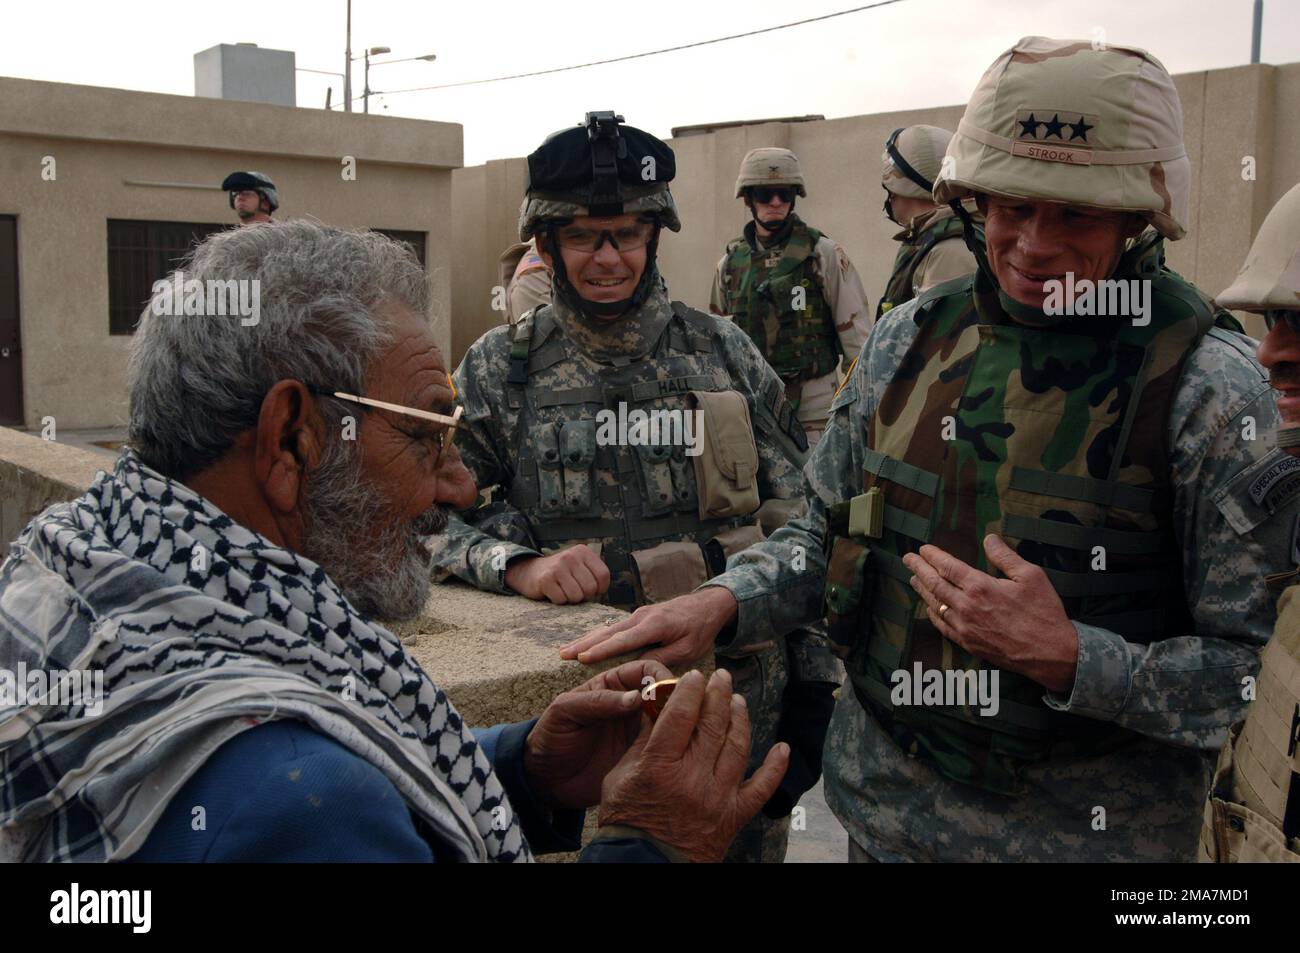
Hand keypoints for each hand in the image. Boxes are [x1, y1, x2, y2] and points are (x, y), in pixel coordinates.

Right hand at [505, 544, 609, 603]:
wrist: (530, 571)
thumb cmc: (561, 574)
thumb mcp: (579, 566)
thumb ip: (594, 575)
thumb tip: (602, 592)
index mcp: (582, 552)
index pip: (603, 575)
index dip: (600, 589)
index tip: (592, 590)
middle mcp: (571, 556)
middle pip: (591, 588)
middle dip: (584, 595)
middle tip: (573, 590)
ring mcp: (558, 567)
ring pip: (577, 596)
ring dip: (570, 599)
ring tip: (563, 590)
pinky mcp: (546, 579)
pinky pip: (561, 599)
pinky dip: (558, 600)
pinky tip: (553, 592)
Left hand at [524, 659, 673, 809]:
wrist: (545, 779)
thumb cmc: (551, 737)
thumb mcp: (565, 711)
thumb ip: (597, 701)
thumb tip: (636, 698)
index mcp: (613, 685)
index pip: (646, 670)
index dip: (660, 675)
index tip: (669, 689)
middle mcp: (632, 706)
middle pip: (665, 694)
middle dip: (678, 700)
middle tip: (685, 714)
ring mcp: (639, 733)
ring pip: (671, 722)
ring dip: (681, 725)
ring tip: (684, 736)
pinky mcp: (642, 758)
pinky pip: (665, 749)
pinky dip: (674, 749)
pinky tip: (676, 756)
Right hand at [558, 587, 736, 665]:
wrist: (708, 605)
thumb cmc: (700, 630)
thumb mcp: (687, 649)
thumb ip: (662, 658)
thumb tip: (637, 670)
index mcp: (655, 625)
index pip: (624, 640)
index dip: (602, 650)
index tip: (582, 658)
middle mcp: (642, 616)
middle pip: (608, 632)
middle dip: (584, 643)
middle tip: (562, 655)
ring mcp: (638, 614)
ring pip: (608, 628)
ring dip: (586, 639)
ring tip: (565, 650)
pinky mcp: (638, 616)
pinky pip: (614, 627)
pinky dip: (597, 636)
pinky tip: (585, 643)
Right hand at [597, 668, 788, 862]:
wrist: (644, 865)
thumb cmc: (626, 820)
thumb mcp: (620, 777)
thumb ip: (642, 743)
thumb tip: (657, 708)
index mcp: (659, 766)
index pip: (680, 715)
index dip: (689, 689)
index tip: (694, 675)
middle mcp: (692, 778)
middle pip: (712, 725)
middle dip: (719, 694)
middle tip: (722, 677)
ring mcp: (717, 797)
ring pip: (737, 746)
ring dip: (740, 718)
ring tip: (738, 701)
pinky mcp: (734, 815)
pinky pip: (762, 787)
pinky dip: (775, 767)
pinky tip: (782, 748)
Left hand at [903, 534, 1078, 693]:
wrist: (1051, 653)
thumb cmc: (1044, 612)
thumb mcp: (1031, 576)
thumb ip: (1005, 556)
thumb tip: (989, 538)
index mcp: (981, 586)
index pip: (947, 566)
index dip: (933, 556)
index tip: (923, 549)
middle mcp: (967, 606)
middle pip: (935, 583)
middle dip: (919, 569)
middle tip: (907, 558)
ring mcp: (965, 627)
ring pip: (935, 604)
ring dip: (922, 590)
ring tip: (913, 579)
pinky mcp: (968, 643)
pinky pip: (942, 626)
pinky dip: (932, 613)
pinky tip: (929, 607)